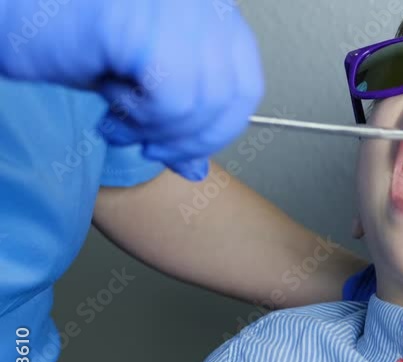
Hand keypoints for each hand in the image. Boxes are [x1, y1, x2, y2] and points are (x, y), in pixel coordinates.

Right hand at [0, 0, 263, 180]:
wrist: (10, 18)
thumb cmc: (70, 39)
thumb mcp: (139, 86)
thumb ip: (176, 122)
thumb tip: (198, 172)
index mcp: (211, 9)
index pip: (247, 84)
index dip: (220, 129)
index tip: (183, 149)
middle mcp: (201, 0)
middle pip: (233, 96)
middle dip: (190, 139)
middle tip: (148, 148)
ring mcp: (177, 4)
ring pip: (204, 101)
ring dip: (158, 131)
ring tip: (119, 125)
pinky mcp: (142, 18)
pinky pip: (173, 95)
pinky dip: (143, 117)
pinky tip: (113, 105)